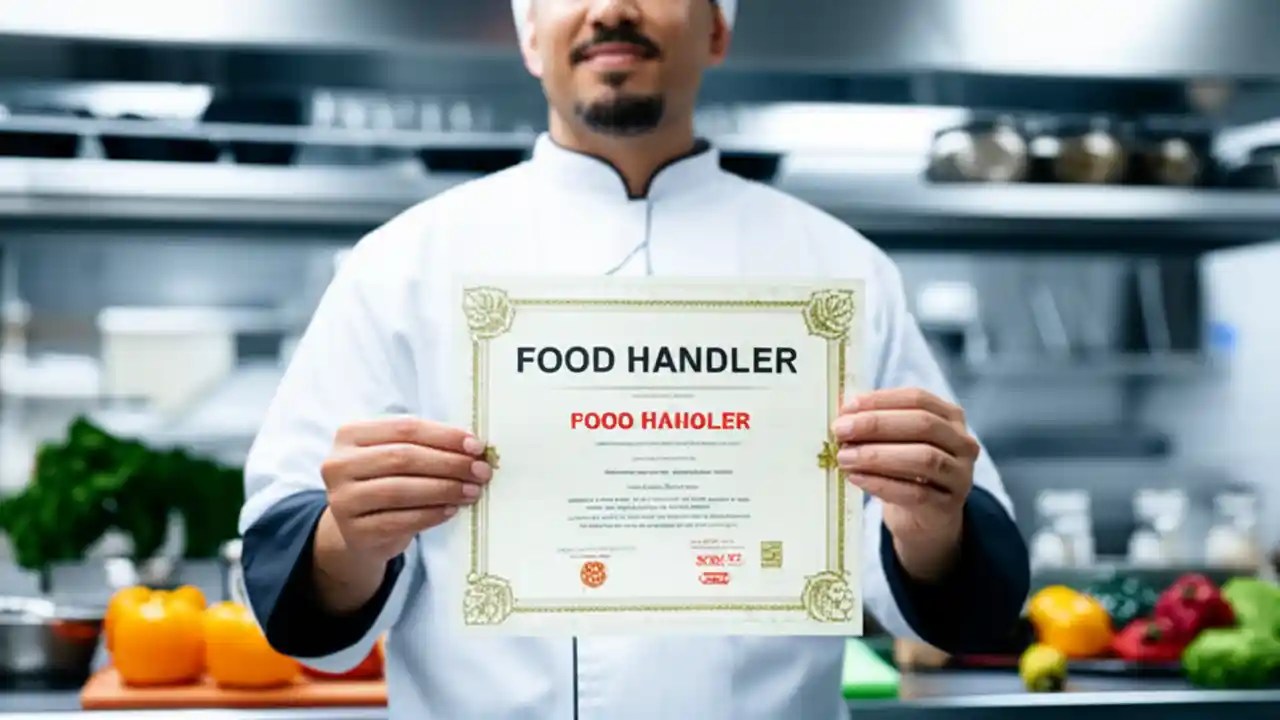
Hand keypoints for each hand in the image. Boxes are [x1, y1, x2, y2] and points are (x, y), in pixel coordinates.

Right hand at [320, 416, 490, 564]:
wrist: (360, 529)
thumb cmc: (386, 482)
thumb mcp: (395, 456)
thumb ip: (425, 446)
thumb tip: (474, 449)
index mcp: (350, 435)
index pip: (404, 429)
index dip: (444, 436)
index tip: (476, 445)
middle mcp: (338, 465)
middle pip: (403, 458)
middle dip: (449, 463)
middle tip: (480, 471)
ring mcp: (343, 500)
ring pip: (402, 490)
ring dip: (444, 489)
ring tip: (472, 491)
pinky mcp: (355, 531)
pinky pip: (400, 520)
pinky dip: (431, 514)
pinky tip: (452, 509)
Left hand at [830, 388, 979, 581]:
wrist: (925, 519)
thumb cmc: (906, 471)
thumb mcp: (896, 443)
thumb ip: (876, 426)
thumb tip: (842, 415)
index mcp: (950, 417)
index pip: (917, 399)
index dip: (880, 400)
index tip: (846, 408)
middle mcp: (963, 443)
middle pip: (923, 424)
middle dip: (877, 425)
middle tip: (841, 431)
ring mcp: (960, 475)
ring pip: (923, 458)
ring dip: (877, 456)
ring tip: (844, 457)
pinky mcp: (949, 506)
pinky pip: (915, 493)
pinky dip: (881, 484)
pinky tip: (857, 478)